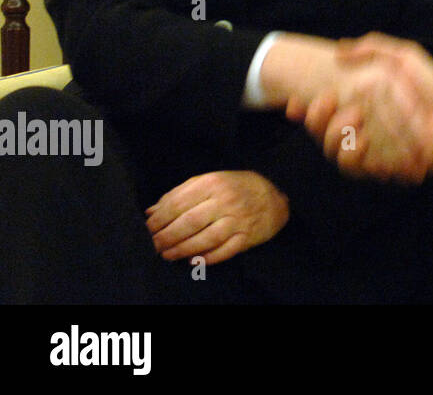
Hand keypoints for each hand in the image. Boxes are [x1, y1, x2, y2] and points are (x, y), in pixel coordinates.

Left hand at [145, 170, 288, 264]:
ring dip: (182, 250)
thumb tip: (151, 211)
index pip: (178, 203)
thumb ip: (180, 193)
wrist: (274, 197)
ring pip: (205, 239)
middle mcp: (225, 201)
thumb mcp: (209, 181)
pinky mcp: (246, 237)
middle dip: (166, 237)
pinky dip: (206, 258)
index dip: (159, 219)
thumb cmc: (236, 187)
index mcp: (213, 183)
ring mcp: (237, 220)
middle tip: (155, 245)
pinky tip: (192, 260)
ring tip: (167, 255)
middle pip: (189, 223)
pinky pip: (224, 252)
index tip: (149, 228)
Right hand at [290, 32, 432, 183]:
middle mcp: (360, 127)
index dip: (302, 107)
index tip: (294, 100)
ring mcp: (367, 148)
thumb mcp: (402, 56)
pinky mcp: (377, 164)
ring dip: (334, 133)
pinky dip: (354, 152)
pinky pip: (352, 165)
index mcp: (360, 103)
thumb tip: (338, 49)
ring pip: (331, 149)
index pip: (321, 108)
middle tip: (323, 101)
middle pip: (319, 130)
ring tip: (354, 117)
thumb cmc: (430, 85)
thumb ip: (370, 47)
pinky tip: (364, 138)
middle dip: (314, 118)